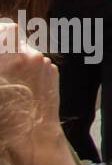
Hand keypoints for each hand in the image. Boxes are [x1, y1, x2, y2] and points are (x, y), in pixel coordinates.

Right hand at [0, 21, 73, 164]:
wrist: (33, 135)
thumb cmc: (5, 117)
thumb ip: (0, 60)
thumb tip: (2, 52)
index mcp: (10, 58)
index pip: (7, 29)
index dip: (1, 33)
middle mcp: (30, 55)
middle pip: (16, 41)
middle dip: (8, 52)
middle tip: (4, 70)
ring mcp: (45, 63)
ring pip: (27, 53)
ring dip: (19, 62)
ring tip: (13, 83)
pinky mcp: (54, 71)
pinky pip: (38, 64)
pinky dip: (30, 70)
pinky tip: (25, 87)